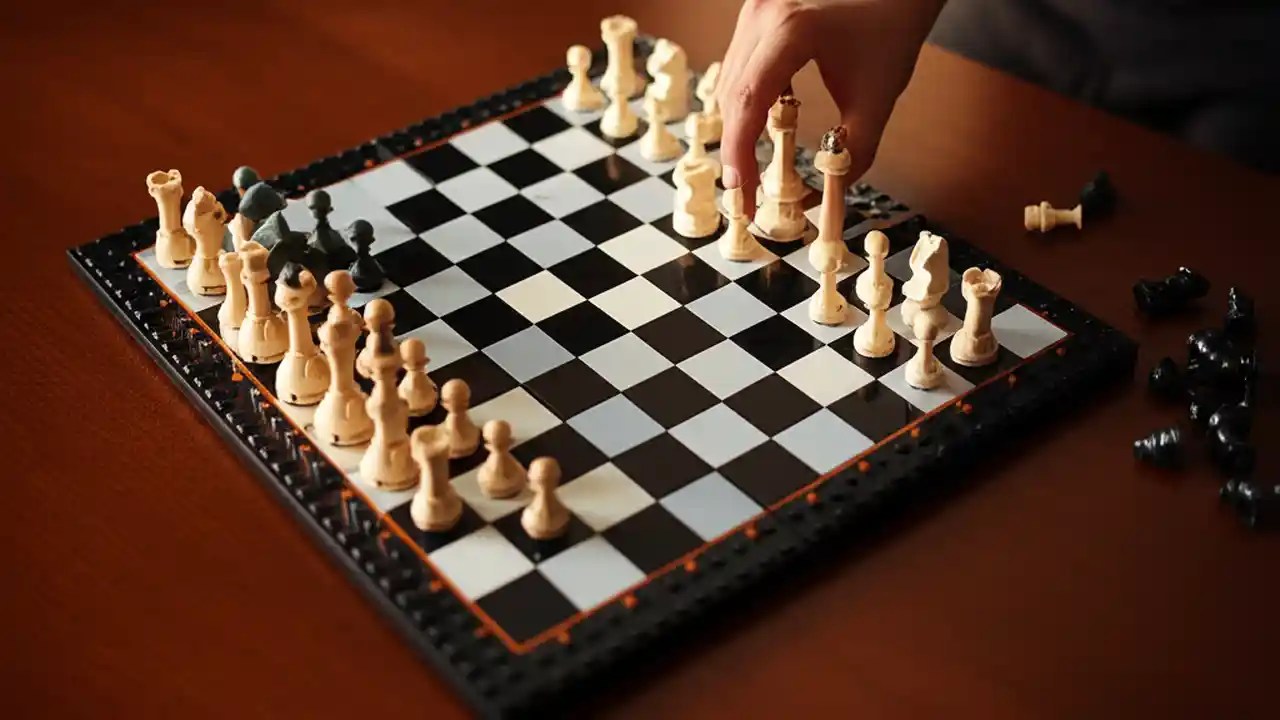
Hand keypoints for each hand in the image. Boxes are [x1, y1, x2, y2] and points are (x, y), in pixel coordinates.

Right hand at [717, 0, 944, 214]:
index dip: (739, 150)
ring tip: (751, 171)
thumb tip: (824, 195)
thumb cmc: (891, 31)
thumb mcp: (877, 98)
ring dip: (738, 130)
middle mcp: (763, 16)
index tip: (740, 190)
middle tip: (745, 194)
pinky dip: (746, 107)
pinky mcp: (755, 19)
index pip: (749, 99)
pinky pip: (739, 72)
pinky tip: (764, 131)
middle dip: (736, 150)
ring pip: (729, 86)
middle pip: (733, 97)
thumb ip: (854, 152)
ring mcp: (754, 14)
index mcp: (792, 30)